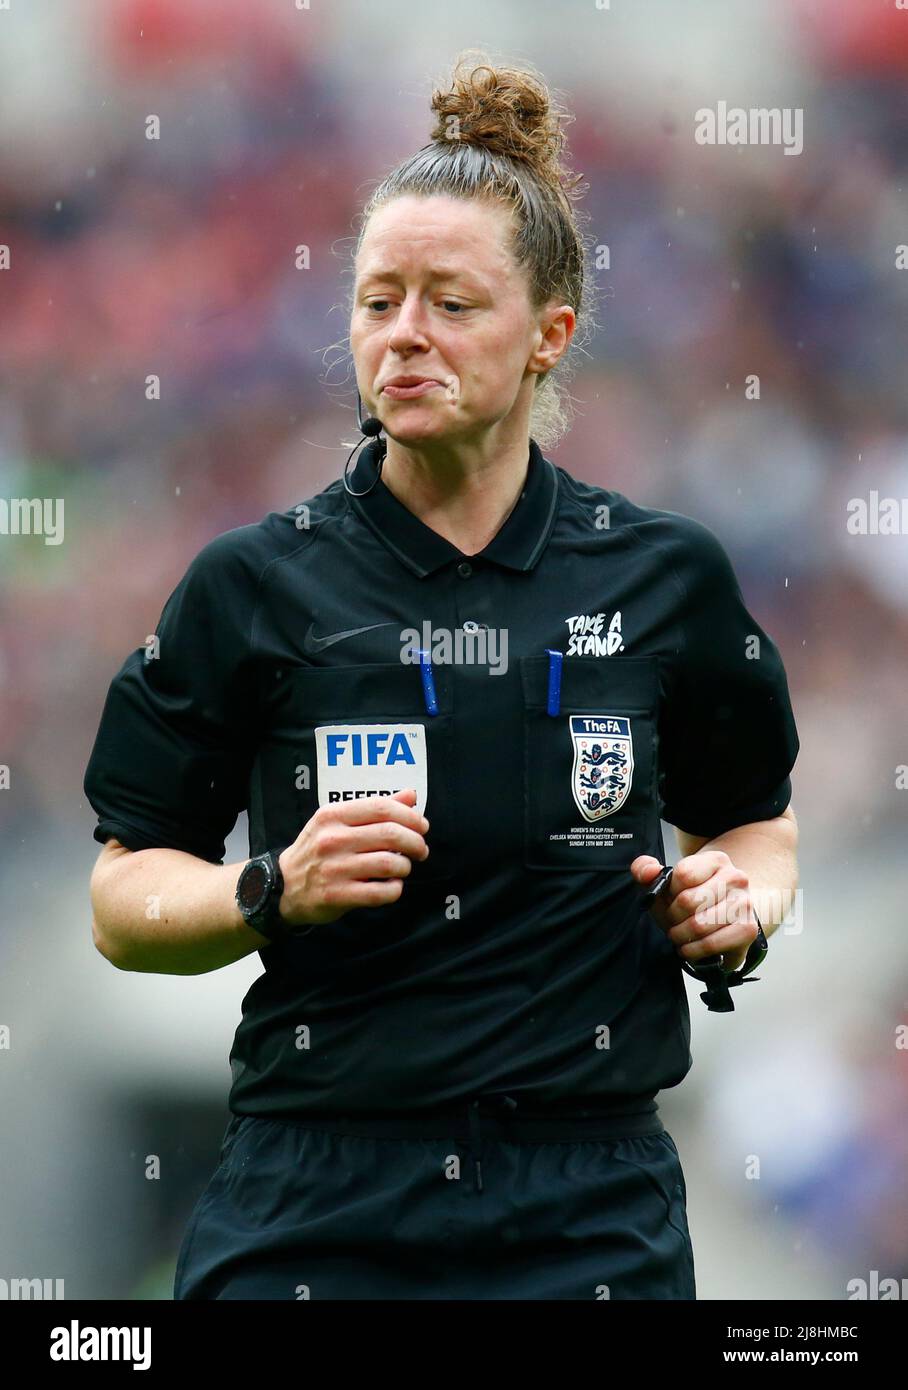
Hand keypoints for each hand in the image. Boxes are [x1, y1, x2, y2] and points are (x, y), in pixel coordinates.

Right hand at [277, 788, 428, 927]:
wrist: (283, 885)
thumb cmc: (317, 850)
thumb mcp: (338, 822)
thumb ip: (375, 808)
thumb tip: (411, 795)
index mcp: (333, 815)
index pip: (382, 807)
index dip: (410, 816)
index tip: (422, 826)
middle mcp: (332, 839)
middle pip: (391, 834)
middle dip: (415, 842)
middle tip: (421, 850)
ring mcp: (334, 869)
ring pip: (389, 864)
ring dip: (405, 866)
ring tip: (403, 868)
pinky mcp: (336, 896)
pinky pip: (380, 893)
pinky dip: (394, 889)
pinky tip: (393, 886)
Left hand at [630, 850, 759, 972]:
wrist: (723, 917)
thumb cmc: (692, 898)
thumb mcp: (666, 882)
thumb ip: (646, 869)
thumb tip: (648, 871)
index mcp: (716, 860)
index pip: (683, 874)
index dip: (669, 892)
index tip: (671, 899)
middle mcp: (736, 878)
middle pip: (688, 901)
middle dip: (672, 917)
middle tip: (673, 922)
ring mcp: (745, 904)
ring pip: (699, 925)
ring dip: (680, 936)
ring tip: (678, 936)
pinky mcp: (748, 929)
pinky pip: (712, 944)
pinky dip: (694, 951)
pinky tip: (689, 948)